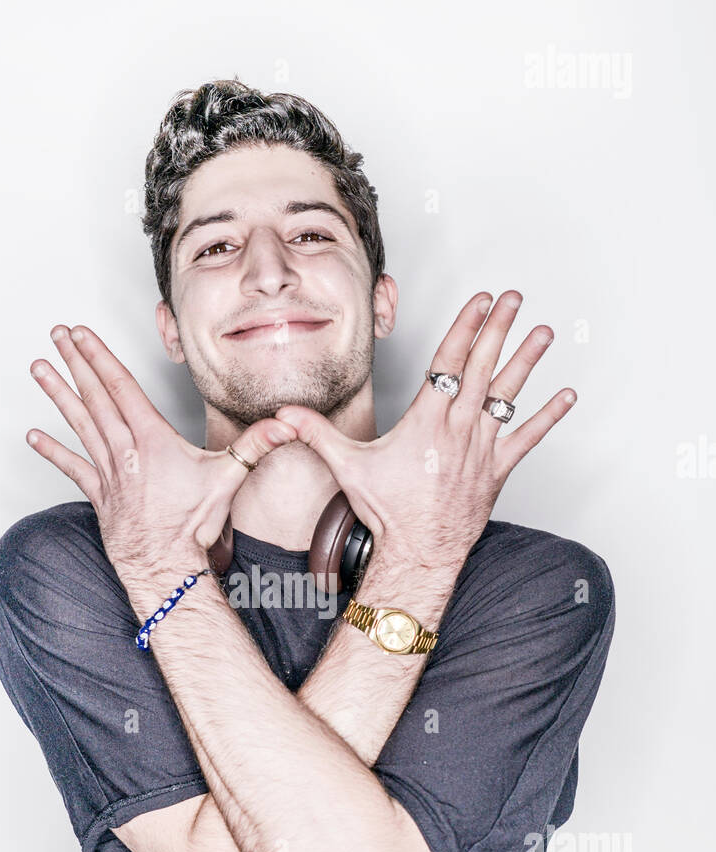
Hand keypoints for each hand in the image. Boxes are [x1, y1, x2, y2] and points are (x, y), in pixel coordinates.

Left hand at [26, 323, 296, 579]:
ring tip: (39, 369)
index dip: (99, 357)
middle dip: (75, 363)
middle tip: (56, 335)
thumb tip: (286, 424)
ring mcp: (109, 473)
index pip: (121, 387)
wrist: (164, 566)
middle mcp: (124, 451)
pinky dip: (53, 451)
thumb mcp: (228, 478)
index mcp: (151, 440)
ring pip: (79, 424)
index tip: (81, 334)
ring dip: (58, 395)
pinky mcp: (101, 496)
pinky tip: (33, 436)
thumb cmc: (192, 525)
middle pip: (95, 397)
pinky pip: (73, 468)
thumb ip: (255, 446)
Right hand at [275, 290, 575, 572]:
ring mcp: (481, 449)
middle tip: (515, 299)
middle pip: (482, 368)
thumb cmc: (388, 512)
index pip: (449, 362)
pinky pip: (527, 438)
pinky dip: (548, 417)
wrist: (418, 552)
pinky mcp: (496, 471)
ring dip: (526, 362)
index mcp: (426, 422)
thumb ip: (318, 434)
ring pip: (507, 396)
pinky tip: (567, 396)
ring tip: (543, 333)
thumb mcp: (348, 467)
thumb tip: (284, 415)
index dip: (466, 326)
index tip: (482, 300)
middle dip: (499, 329)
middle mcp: (458, 430)